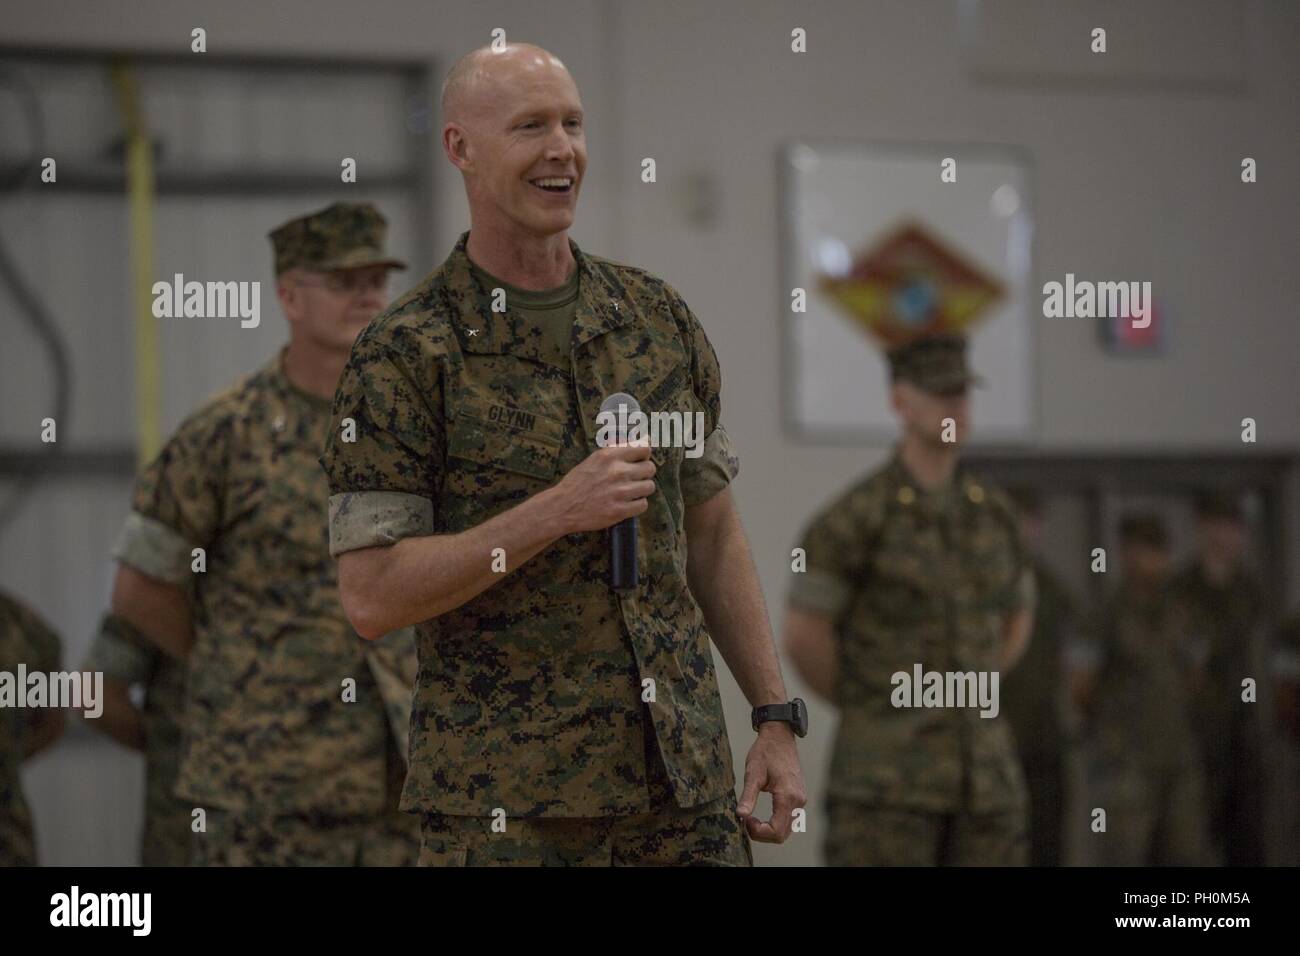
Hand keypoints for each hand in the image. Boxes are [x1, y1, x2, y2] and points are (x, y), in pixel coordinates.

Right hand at [549, 439, 655, 533]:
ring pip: (649, 486)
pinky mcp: (619, 511)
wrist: (562, 507)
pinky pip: (643, 504)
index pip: (644, 448)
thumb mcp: (595, 459)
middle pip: (650, 468)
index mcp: (609, 456)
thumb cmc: (578, 481)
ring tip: (629, 491)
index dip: (644, 455)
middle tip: (633, 478)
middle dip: (644, 473)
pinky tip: (627, 503)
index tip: (638, 461)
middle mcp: (616, 472)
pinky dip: (637, 504)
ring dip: (641, 489)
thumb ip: (620, 450)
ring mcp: (619, 492)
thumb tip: (646, 439)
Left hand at [736, 722, 806, 843]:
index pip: (776, 831)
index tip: (746, 820)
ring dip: (768, 830)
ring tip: (752, 817)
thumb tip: (740, 815)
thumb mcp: (752, 773)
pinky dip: (775, 824)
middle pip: (782, 835)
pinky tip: (762, 815)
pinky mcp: (799, 798)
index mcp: (788, 796)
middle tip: (746, 821)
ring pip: (786, 830)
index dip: (758, 832)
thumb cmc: (765, 752)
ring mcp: (801, 800)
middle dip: (762, 834)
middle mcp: (798, 801)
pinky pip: (789, 821)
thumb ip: (748, 796)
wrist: (779, 737)